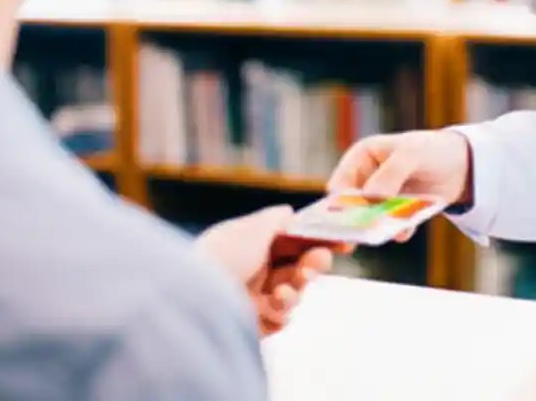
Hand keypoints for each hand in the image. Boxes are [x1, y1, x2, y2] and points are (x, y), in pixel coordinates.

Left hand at [196, 205, 348, 335]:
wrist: (192, 299)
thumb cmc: (221, 257)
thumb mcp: (252, 227)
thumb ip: (276, 219)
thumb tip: (290, 212)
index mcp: (252, 243)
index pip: (292, 239)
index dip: (318, 239)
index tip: (344, 241)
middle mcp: (253, 269)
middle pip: (298, 265)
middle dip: (312, 263)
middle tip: (318, 262)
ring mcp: (254, 297)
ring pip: (294, 292)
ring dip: (296, 289)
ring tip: (283, 291)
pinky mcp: (253, 323)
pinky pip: (282, 317)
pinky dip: (282, 310)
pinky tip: (271, 306)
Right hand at [327, 130, 471, 240]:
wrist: (463, 165)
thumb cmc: (432, 150)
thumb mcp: (411, 155)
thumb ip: (390, 174)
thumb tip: (370, 197)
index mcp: (361, 158)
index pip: (339, 186)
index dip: (338, 205)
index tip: (345, 221)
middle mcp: (366, 179)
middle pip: (351, 207)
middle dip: (356, 221)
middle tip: (362, 234)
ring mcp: (382, 198)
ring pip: (372, 220)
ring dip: (380, 227)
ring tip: (392, 229)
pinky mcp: (397, 213)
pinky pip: (391, 227)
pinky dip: (397, 230)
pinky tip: (405, 229)